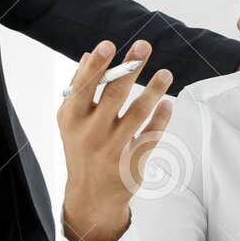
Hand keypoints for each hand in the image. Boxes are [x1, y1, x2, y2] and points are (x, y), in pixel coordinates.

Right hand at [56, 39, 173, 240]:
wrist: (90, 196)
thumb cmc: (81, 148)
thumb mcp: (71, 122)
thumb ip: (79, 88)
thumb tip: (90, 54)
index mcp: (72, 119)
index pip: (85, 87)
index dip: (97, 65)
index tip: (109, 44)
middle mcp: (91, 133)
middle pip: (114, 95)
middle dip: (129, 68)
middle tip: (144, 46)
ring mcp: (113, 149)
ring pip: (137, 113)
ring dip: (154, 90)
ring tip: (166, 73)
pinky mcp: (133, 162)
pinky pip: (151, 135)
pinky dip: (161, 117)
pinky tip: (167, 103)